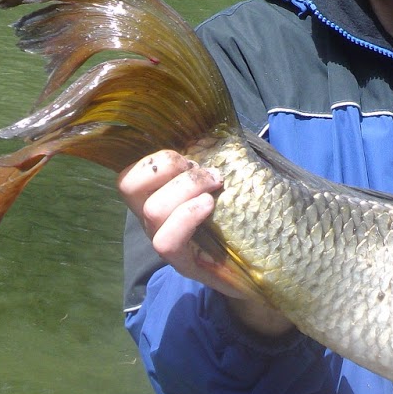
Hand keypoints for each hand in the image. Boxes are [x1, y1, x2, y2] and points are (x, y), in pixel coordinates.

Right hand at [118, 150, 293, 336]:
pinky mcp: (184, 266)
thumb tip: (219, 128)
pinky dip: (187, 216)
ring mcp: (165, 243)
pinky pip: (167, 242)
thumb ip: (213, 159)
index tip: (191, 157)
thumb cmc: (244, 217)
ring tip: (216, 187)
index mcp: (157, 196)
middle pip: (129, 186)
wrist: (264, 265)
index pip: (127, 174)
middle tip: (206, 172)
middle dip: (168, 166)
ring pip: (152, 210)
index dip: (153, 159)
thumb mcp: (224, 181)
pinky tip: (209, 205)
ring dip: (186, 188)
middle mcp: (153, 220)